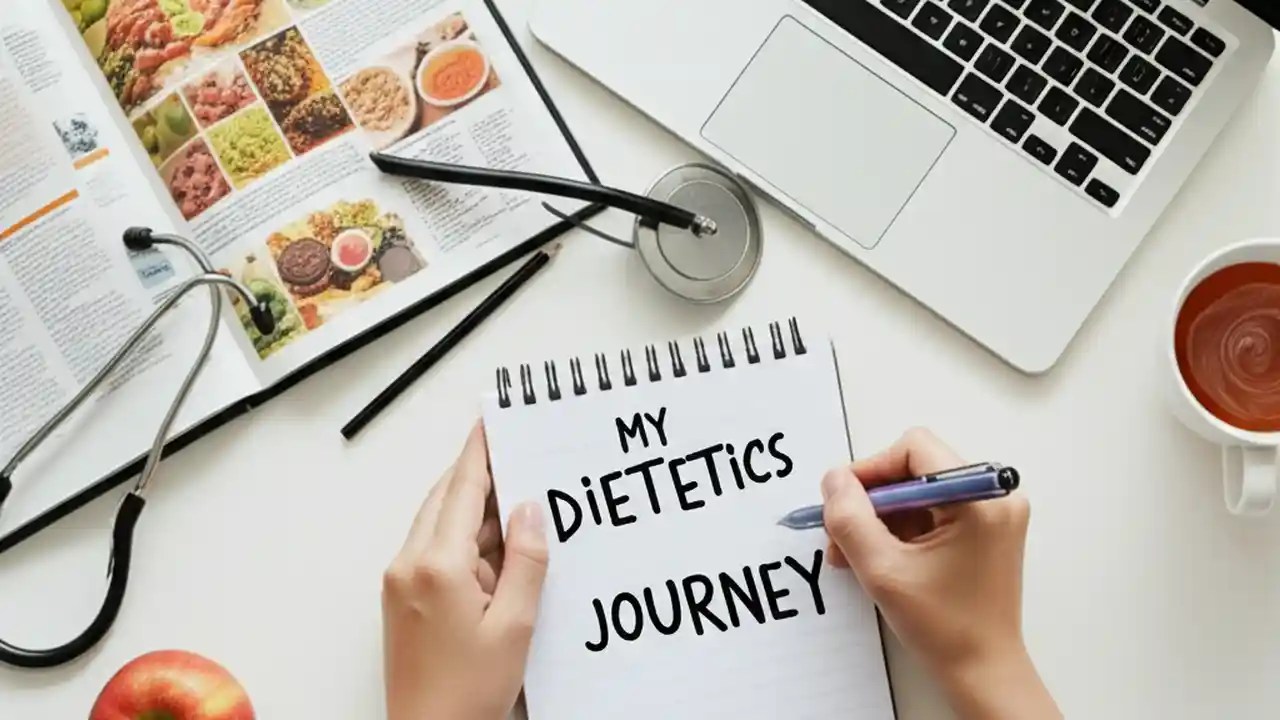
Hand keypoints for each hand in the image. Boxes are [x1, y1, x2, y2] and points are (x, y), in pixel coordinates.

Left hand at [382, 423, 548, 719]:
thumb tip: (528, 511)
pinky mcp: (403, 600)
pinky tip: (498, 558)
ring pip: (442, 526)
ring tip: (521, 519)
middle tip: (519, 462)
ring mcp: (401, 582)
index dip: (480, 451)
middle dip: (482, 480)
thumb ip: (526, 562)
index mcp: (436, 566)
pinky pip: (436, 552)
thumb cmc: (465, 696)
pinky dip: (467, 545)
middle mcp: (409, 566)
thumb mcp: (515, 626)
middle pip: (446, 501)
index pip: (461, 489)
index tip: (491, 422)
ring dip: (477, 517)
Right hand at [822, 429, 1059, 719]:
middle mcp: (995, 496)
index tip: (843, 502)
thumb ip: (850, 519)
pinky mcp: (986, 529)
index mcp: (980, 499)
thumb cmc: (943, 627)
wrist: (983, 671)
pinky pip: (932, 511)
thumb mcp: (883, 570)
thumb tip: (834, 478)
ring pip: (918, 492)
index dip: (871, 470)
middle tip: (842, 537)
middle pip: (914, 469)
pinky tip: (880, 558)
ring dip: (882, 519)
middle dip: (872, 502)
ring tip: (855, 556)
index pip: (913, 449)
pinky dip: (901, 530)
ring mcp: (994, 513)